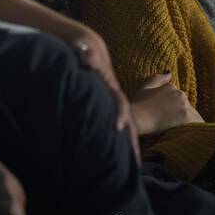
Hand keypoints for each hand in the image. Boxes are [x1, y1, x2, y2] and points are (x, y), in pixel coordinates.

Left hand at [61, 24, 140, 161]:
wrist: (83, 46)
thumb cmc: (80, 47)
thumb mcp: (82, 46)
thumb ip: (85, 53)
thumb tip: (88, 60)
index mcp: (109, 85)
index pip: (119, 102)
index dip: (120, 114)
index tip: (118, 129)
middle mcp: (111, 96)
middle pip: (126, 120)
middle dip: (130, 141)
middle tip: (134, 164)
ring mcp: (107, 103)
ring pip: (121, 126)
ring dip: (125, 146)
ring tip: (128, 168)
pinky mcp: (102, 108)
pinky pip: (110, 127)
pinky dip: (114, 142)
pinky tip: (111, 158)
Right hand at [130, 73, 202, 134]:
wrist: (137, 118)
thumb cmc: (137, 106)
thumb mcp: (144, 88)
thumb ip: (157, 79)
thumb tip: (169, 73)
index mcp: (171, 88)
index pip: (178, 99)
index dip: (173, 110)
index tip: (167, 118)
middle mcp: (180, 94)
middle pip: (186, 107)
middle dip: (181, 116)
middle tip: (172, 127)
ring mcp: (184, 106)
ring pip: (193, 116)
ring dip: (189, 123)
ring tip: (180, 133)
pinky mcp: (187, 117)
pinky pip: (198, 124)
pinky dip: (196, 129)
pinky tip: (190, 135)